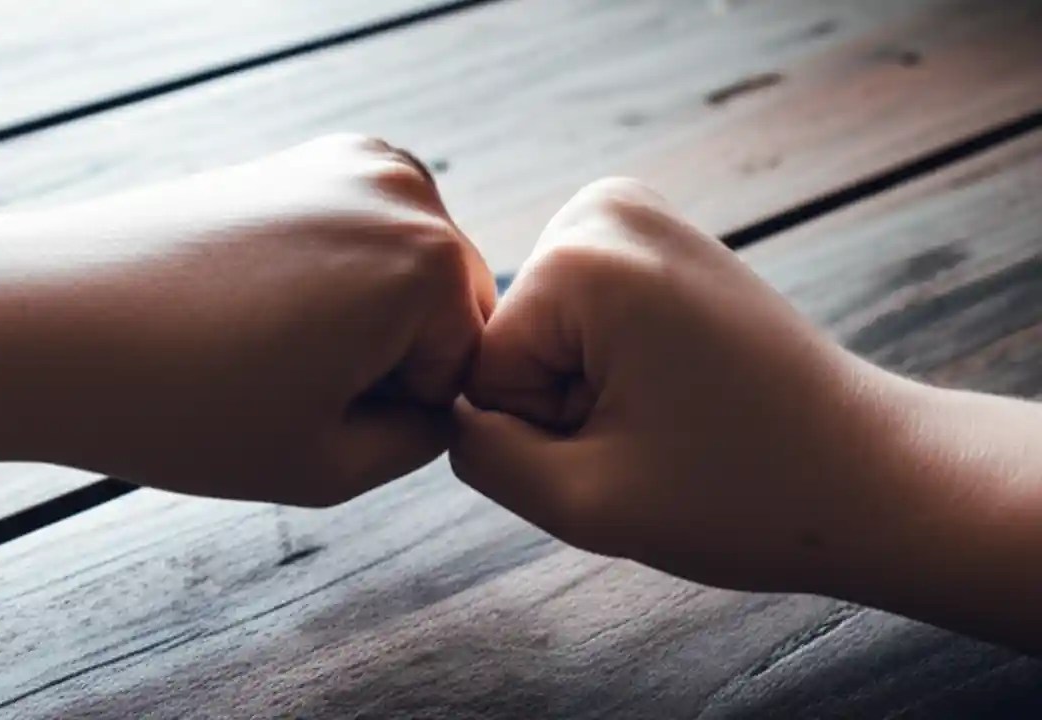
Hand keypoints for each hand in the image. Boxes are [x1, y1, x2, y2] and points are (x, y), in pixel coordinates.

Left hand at [0, 135, 494, 504]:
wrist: (40, 324)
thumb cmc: (178, 404)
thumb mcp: (326, 467)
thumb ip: (420, 441)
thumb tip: (436, 403)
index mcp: (429, 264)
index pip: (464, 370)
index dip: (395, 413)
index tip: (311, 413)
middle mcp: (402, 189)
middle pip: (441, 312)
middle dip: (384, 359)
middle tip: (283, 385)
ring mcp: (344, 160)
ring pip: (399, 279)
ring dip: (354, 322)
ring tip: (259, 346)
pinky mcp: (294, 160)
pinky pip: (353, 244)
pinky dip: (321, 283)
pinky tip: (246, 309)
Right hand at [450, 178, 926, 592]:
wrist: (870, 473)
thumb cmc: (742, 493)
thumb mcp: (580, 500)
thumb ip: (476, 450)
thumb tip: (448, 404)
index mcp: (581, 257)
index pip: (482, 373)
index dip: (544, 435)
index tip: (632, 444)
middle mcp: (604, 207)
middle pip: (513, 344)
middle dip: (567, 406)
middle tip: (659, 432)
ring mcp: (636, 211)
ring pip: (543, 336)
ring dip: (590, 390)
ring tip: (675, 410)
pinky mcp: (657, 234)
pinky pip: (581, 318)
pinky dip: (615, 365)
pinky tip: (681, 385)